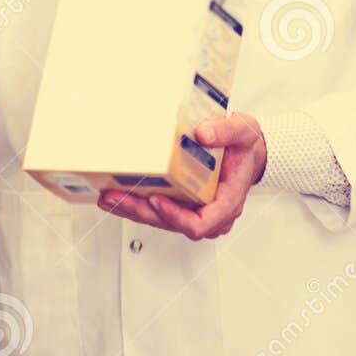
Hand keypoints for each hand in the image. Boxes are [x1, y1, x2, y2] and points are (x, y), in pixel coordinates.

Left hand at [97, 113, 266, 240]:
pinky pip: (159, 211)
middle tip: (117, 197)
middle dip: (142, 212)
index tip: (156, 200)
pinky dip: (137, 205)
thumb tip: (202, 134)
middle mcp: (211, 213)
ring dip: (134, 210)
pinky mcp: (183, 205)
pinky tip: (117, 195)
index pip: (200, 223)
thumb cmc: (244, 147)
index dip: (176, 216)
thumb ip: (226, 131)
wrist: (246, 152)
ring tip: (109, 197)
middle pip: (173, 224)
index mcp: (228, 202)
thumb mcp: (243, 132)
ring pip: (162, 220)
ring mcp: (196, 211)